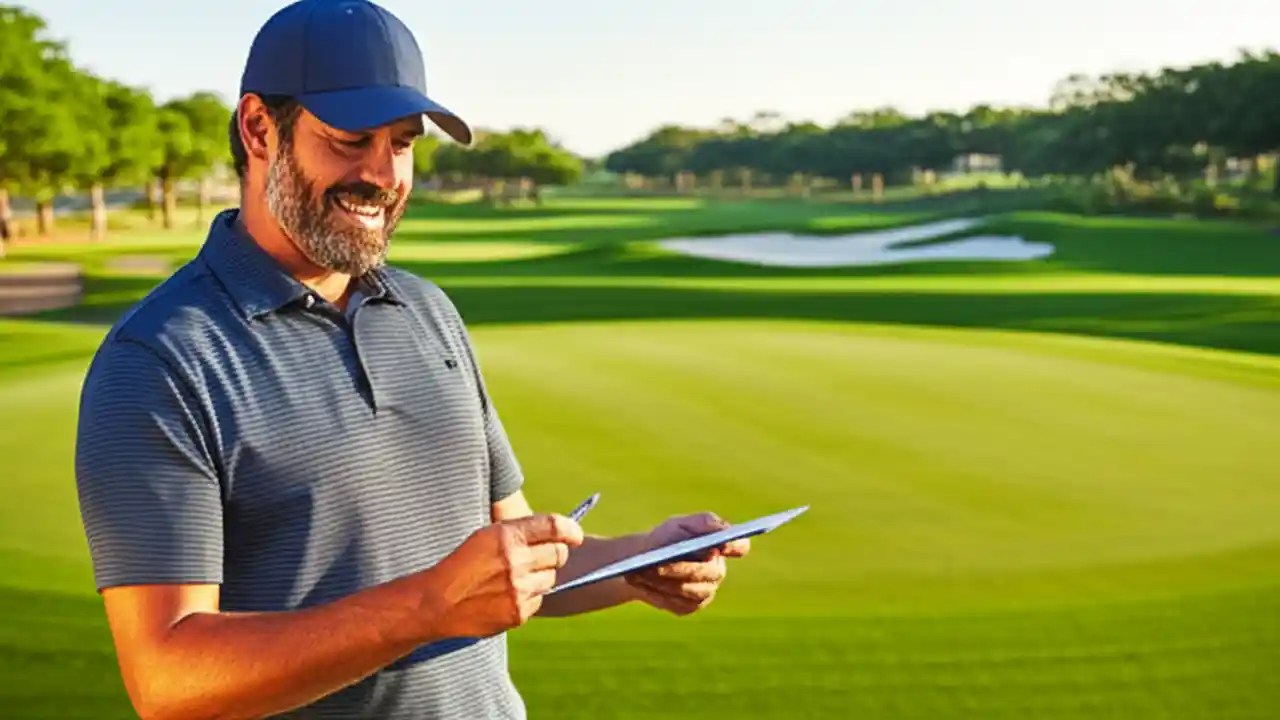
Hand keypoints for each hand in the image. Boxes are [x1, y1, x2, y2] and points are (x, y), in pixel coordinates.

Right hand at [428, 514, 583, 637]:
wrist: (437, 602)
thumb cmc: (462, 565)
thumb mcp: (485, 537)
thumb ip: (518, 534)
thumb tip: (556, 535)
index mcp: (507, 536)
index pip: (553, 526)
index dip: (570, 529)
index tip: (576, 535)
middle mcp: (516, 561)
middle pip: (558, 554)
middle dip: (555, 554)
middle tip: (543, 557)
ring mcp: (518, 588)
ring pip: (551, 578)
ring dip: (541, 577)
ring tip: (516, 578)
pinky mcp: (518, 612)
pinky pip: (539, 600)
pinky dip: (529, 597)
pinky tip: (507, 595)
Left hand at [625, 512, 750, 615]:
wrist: (644, 562)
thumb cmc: (666, 539)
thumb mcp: (679, 524)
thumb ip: (702, 523)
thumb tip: (724, 530)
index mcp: (721, 547)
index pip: (740, 546)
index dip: (735, 546)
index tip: (721, 544)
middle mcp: (717, 572)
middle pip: (706, 572)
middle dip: (679, 569)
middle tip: (656, 566)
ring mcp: (705, 592)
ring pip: (686, 590)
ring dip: (662, 582)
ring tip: (638, 573)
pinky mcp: (689, 607)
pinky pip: (674, 602)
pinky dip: (655, 593)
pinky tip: (639, 583)